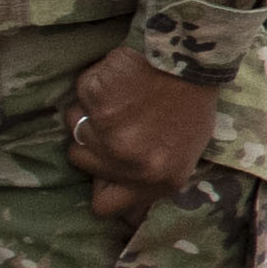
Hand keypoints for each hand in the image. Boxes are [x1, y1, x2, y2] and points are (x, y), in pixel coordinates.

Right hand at [73, 52, 225, 223]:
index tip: (105, 173)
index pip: (104, 206)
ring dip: (91, 112)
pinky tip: (121, 80)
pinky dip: (94, 87)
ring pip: (74, 126)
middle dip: (95, 142)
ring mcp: (107, 129)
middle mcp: (126, 160)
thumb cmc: (192, 105)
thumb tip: (122, 208)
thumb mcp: (183, 156)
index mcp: (154, 179)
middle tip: (122, 120)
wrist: (192, 60)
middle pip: (81, 159)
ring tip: (124, 97)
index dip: (102, 187)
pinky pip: (79, 95)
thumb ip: (148, 181)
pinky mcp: (94, 96)